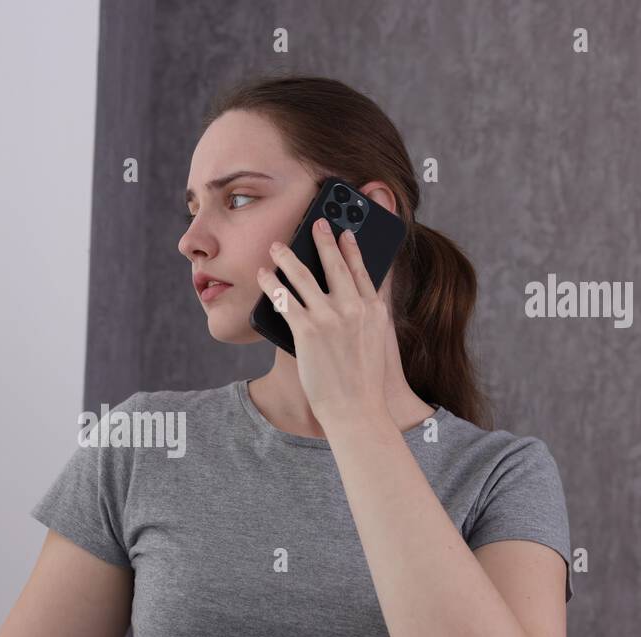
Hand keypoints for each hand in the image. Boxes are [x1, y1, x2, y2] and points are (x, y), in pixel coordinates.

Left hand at [256, 217, 392, 427]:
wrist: (356, 409)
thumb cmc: (362, 382)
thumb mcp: (376, 343)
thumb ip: (367, 316)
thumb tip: (354, 296)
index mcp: (374, 310)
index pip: (362, 270)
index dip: (352, 248)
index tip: (345, 233)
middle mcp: (353, 308)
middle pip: (335, 264)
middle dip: (322, 240)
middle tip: (314, 223)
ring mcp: (329, 318)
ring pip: (304, 277)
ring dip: (288, 257)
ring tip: (277, 246)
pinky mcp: (307, 331)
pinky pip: (284, 299)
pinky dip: (271, 284)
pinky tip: (263, 276)